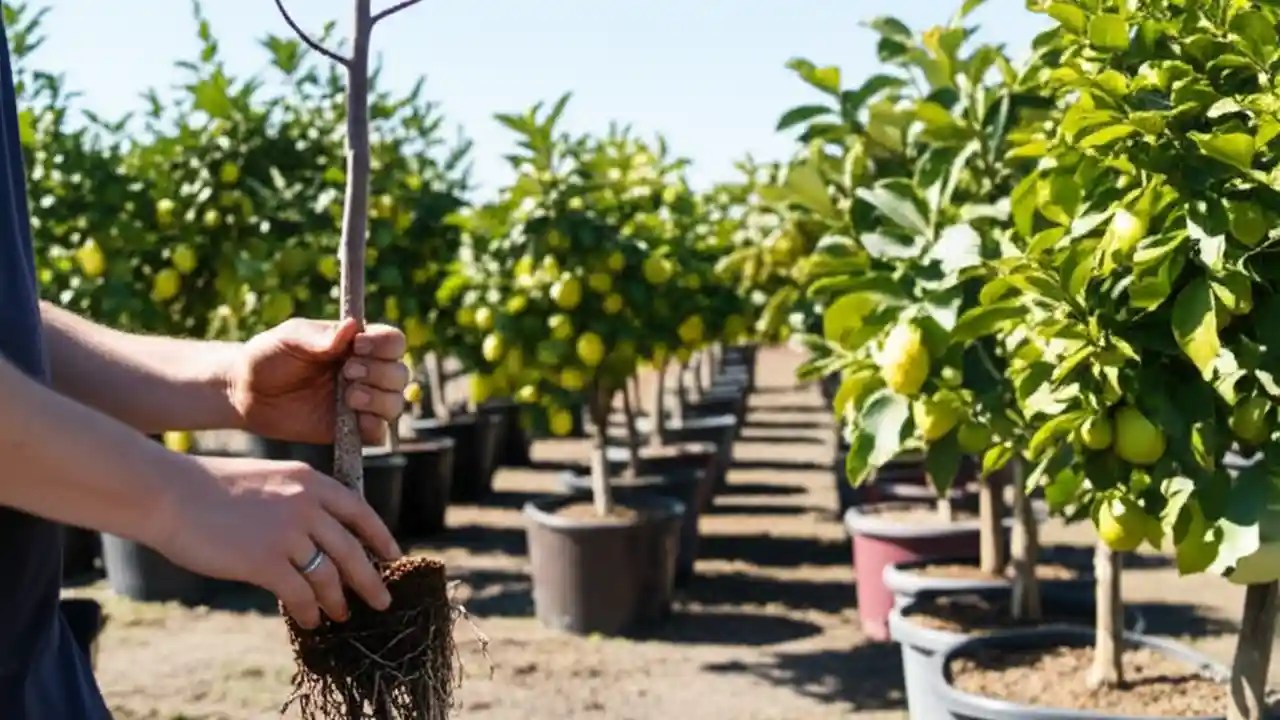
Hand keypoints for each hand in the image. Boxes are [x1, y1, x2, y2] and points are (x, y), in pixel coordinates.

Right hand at [152, 453, 402, 627]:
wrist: (169, 492)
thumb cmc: (211, 488)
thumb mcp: (269, 480)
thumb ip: (299, 501)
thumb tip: (322, 539)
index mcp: (310, 481)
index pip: (360, 512)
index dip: (380, 537)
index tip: (393, 557)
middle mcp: (307, 505)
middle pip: (352, 551)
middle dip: (370, 580)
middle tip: (381, 600)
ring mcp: (288, 534)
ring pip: (328, 577)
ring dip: (337, 601)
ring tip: (339, 614)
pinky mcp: (264, 561)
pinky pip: (299, 595)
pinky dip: (309, 611)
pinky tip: (311, 620)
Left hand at [229, 318, 408, 444]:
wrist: (245, 392)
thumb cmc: (268, 357)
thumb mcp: (289, 339)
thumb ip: (319, 336)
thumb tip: (352, 327)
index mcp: (358, 344)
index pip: (393, 341)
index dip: (384, 345)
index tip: (357, 347)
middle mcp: (366, 372)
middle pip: (400, 373)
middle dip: (378, 374)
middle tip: (346, 374)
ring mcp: (361, 402)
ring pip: (395, 403)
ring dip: (378, 400)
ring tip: (348, 398)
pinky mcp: (351, 429)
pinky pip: (379, 432)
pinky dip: (373, 427)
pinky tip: (352, 419)